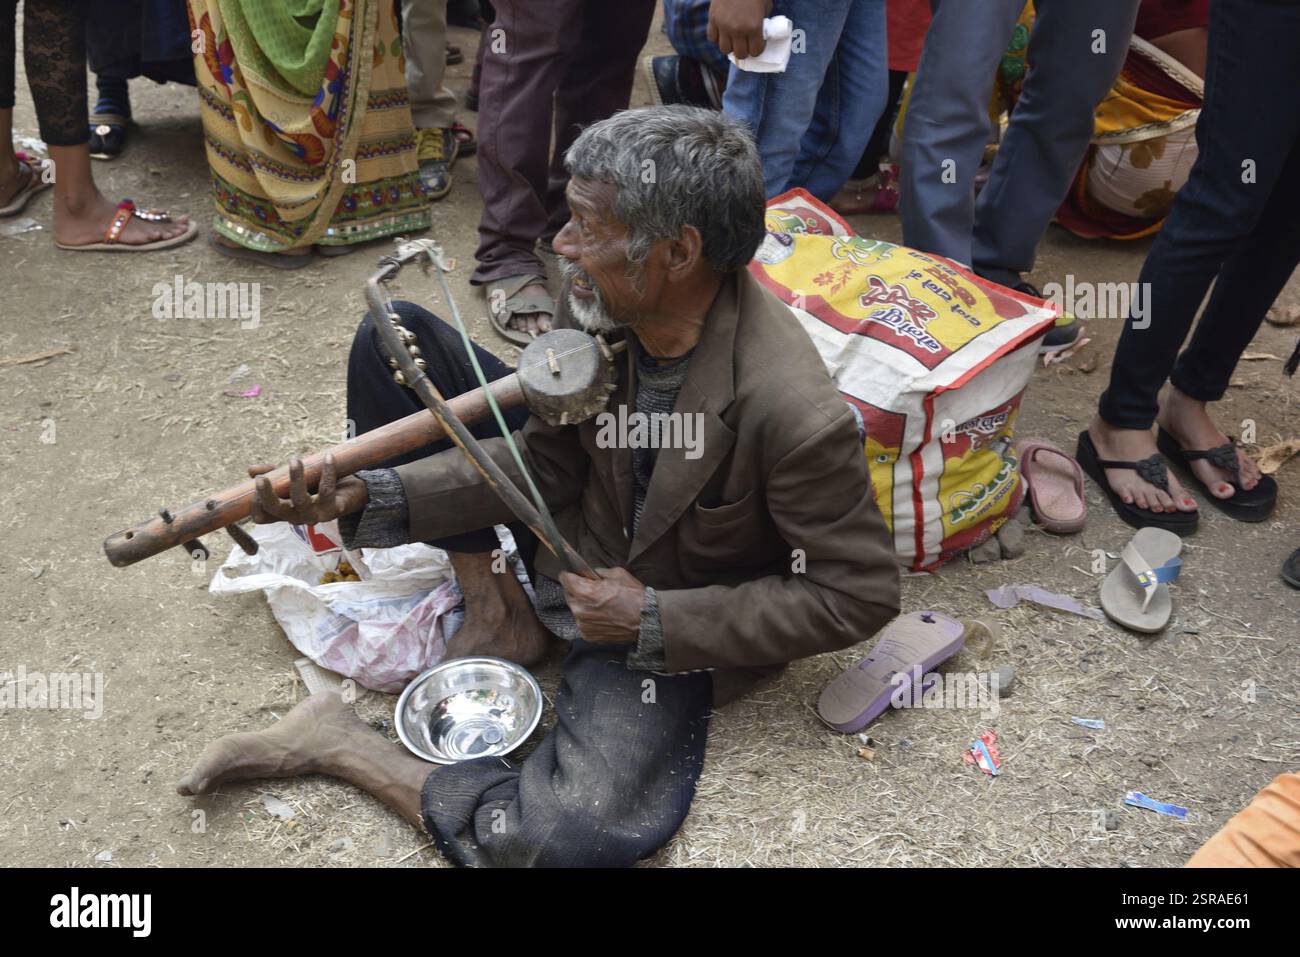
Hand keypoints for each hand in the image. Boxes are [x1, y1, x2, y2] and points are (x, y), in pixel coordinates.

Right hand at [247, 454, 368, 524]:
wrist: (351, 493)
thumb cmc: (316, 486)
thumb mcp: (292, 478)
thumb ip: (273, 474)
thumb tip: (250, 470)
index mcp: (284, 512)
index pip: (263, 516)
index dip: (255, 505)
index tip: (255, 482)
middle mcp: (297, 517)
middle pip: (277, 511)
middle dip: (267, 496)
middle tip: (261, 479)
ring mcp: (315, 515)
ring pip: (301, 500)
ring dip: (296, 479)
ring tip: (294, 460)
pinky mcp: (333, 509)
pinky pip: (328, 491)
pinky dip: (327, 472)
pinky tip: (328, 458)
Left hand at [558, 566, 646, 644]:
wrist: (646, 619)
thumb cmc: (634, 596)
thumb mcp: (617, 574)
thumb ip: (598, 573)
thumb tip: (590, 574)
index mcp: (584, 592)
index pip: (565, 579)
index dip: (570, 575)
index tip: (574, 575)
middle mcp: (579, 610)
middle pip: (569, 595)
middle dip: (577, 590)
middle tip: (593, 590)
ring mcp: (583, 625)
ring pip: (576, 609)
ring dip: (584, 605)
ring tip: (601, 605)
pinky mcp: (588, 635)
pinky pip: (583, 622)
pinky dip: (590, 619)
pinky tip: (603, 616)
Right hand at [708, 0, 770, 58]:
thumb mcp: (765, 6)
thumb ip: (762, 22)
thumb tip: (759, 33)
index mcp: (754, 27)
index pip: (755, 51)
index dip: (757, 49)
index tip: (757, 44)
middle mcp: (738, 30)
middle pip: (740, 54)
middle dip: (744, 50)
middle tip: (745, 44)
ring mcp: (723, 26)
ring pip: (725, 50)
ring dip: (730, 46)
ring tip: (733, 39)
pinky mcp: (712, 20)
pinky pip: (712, 38)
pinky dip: (717, 38)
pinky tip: (723, 32)